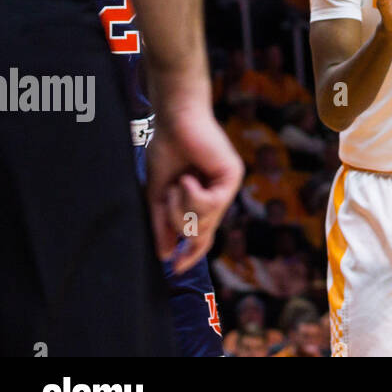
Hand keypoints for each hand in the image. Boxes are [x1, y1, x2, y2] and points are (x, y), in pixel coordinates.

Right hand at [145, 105, 243, 274]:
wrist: (174, 121)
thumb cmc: (166, 151)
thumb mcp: (158, 195)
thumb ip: (162, 224)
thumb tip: (165, 254)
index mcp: (203, 198)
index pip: (203, 235)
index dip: (192, 254)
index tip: (176, 269)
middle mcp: (220, 194)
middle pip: (200, 233)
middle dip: (178, 221)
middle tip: (169, 195)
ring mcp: (228, 186)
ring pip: (204, 223)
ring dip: (182, 208)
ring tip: (178, 183)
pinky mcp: (232, 177)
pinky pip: (211, 205)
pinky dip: (193, 196)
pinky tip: (188, 178)